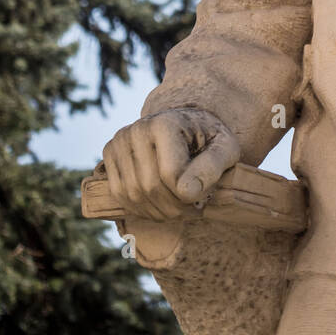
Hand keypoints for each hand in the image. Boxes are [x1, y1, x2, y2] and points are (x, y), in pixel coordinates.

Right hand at [101, 107, 240, 220]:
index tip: (204, 198)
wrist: (187, 126)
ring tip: (179, 209)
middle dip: (174, 207)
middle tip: (193, 210)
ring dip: (158, 212)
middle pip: (150, 186)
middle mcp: (137, 128)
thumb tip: (188, 191)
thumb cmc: (209, 140)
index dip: (189, 196)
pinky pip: (119, 193)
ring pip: (133, 194)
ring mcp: (120, 140)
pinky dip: (140, 208)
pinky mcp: (110, 153)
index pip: (170, 174)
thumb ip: (212, 166)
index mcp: (166, 123)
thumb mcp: (225, 148)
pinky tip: (160, 206)